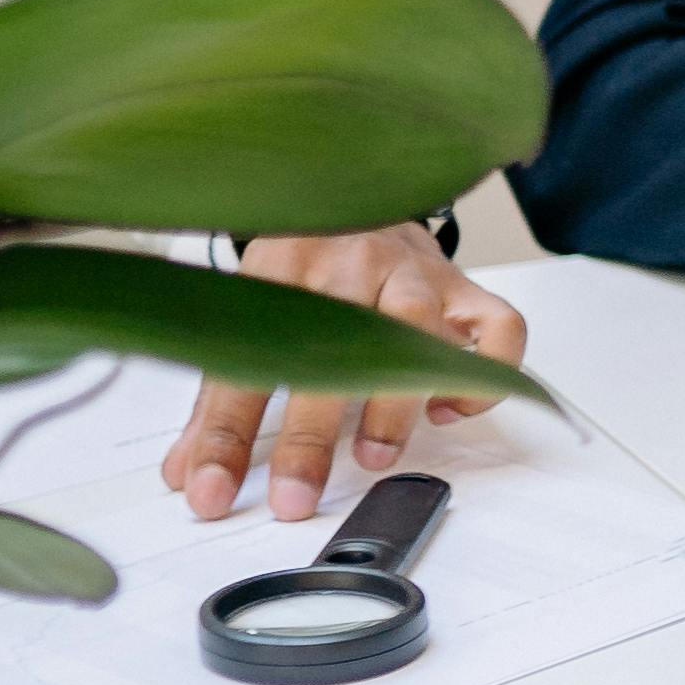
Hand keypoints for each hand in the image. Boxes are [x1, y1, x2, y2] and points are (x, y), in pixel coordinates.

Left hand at [168, 230, 527, 520]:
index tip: (211, 492)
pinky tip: (446, 407)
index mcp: (278, 271)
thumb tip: (186, 473)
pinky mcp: (465, 286)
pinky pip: (499, 329)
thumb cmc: (306, 264)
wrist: (361, 189)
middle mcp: (348, 266)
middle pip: (330, 351)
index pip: (243, 363)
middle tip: (294, 495)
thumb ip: (219, 398)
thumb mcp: (252, 311)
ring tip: (374, 456)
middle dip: (308, 436)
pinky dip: (482, 376)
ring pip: (416, 333)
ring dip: (394, 403)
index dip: (224, 437)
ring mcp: (412, 273)